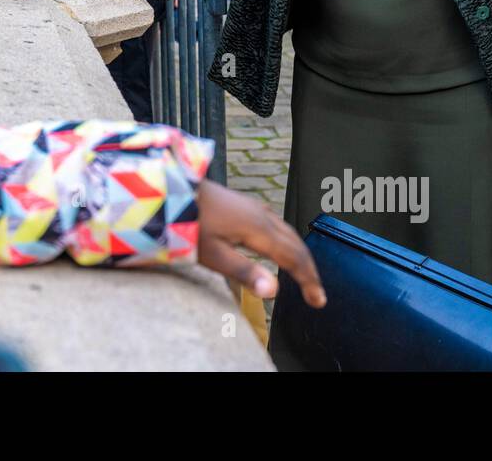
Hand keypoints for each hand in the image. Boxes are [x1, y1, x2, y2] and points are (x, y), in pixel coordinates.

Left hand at [197, 180, 324, 304]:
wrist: (172, 190)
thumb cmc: (188, 223)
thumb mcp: (213, 254)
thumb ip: (244, 272)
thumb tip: (273, 291)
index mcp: (259, 229)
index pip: (294, 258)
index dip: (309, 280)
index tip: (319, 300)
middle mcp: (262, 216)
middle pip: (296, 244)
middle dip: (310, 269)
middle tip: (317, 293)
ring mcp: (254, 207)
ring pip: (288, 232)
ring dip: (301, 254)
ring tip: (304, 273)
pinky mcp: (245, 205)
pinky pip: (277, 223)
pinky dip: (288, 240)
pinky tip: (280, 245)